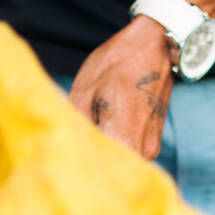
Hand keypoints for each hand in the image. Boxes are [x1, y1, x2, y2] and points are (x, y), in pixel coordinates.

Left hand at [68, 15, 173, 160]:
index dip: (74, 169)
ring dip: (101, 155)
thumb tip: (63, 151)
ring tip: (84, 137)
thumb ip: (74, 127)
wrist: (154, 45)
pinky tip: (101, 131)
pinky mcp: (153, 142)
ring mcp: (151, 148)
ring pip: (118, 162)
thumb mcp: (83, 91)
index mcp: (123, 137)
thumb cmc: (116, 63)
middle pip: (108, 170)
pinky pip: (128, 152)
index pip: (94, 170)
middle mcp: (142, 151)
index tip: (60, 161)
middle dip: (87, 163)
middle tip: (67, 149)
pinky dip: (114, 146)